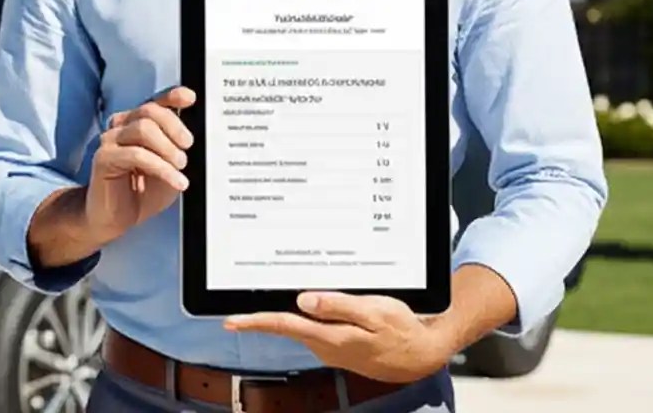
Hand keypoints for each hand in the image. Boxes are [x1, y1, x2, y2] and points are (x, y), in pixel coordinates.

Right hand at [85, 86, 195, 243]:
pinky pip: (137, 154)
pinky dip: (161, 167)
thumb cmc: (141, 193)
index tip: (190, 98)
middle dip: (175, 126)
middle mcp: (120, 127)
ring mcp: (110, 141)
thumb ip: (178, 150)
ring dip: (168, 148)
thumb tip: (194, 140)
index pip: (154, 103)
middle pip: (150, 111)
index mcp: (136, 124)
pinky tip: (176, 180)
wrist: (114, 219)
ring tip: (181, 166)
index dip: (171, 96)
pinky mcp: (104, 158)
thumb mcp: (169, 167)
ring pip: (143, 129)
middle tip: (188, 146)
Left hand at [223, 292, 454, 383]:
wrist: (422, 356)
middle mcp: (325, 345)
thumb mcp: (374, 312)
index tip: (231, 321)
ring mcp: (331, 348)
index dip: (255, 322)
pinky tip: (315, 305)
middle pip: (288, 324)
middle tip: (246, 298)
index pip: (284, 325)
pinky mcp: (338, 346)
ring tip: (283, 294)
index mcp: (330, 336)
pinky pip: (318, 328)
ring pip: (303, 325)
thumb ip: (338, 306)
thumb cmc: (401, 330)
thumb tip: (304, 300)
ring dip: (292, 311)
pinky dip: (312, 316)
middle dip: (267, 312)